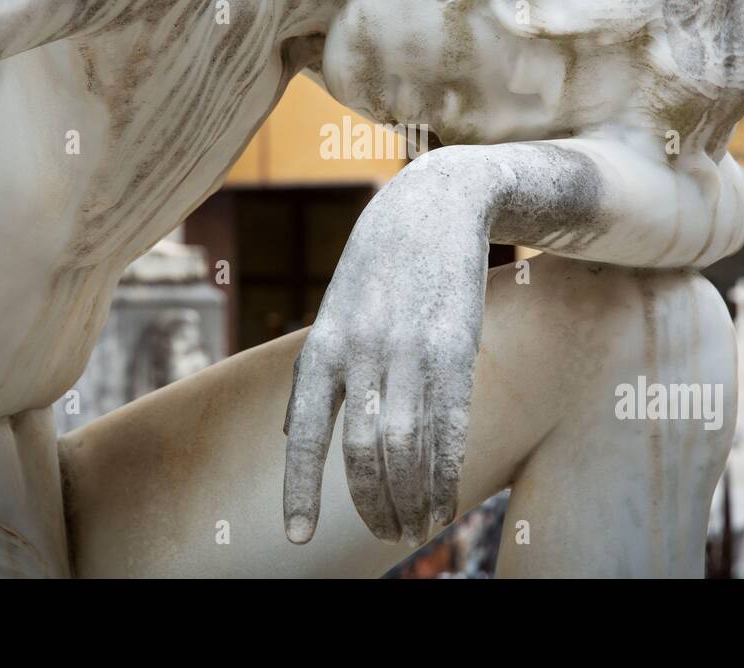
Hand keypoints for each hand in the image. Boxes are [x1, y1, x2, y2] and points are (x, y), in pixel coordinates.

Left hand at [282, 162, 489, 544]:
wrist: (433, 207)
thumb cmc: (378, 269)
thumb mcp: (333, 312)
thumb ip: (314, 374)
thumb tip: (289, 434)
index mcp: (323, 347)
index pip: (305, 434)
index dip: (300, 489)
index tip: (297, 536)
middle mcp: (362, 352)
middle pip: (362, 451)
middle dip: (372, 504)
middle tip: (386, 535)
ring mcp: (410, 350)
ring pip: (407, 447)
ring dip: (411, 499)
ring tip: (415, 529)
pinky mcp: (455, 347)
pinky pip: (450, 427)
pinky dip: (446, 473)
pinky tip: (445, 500)